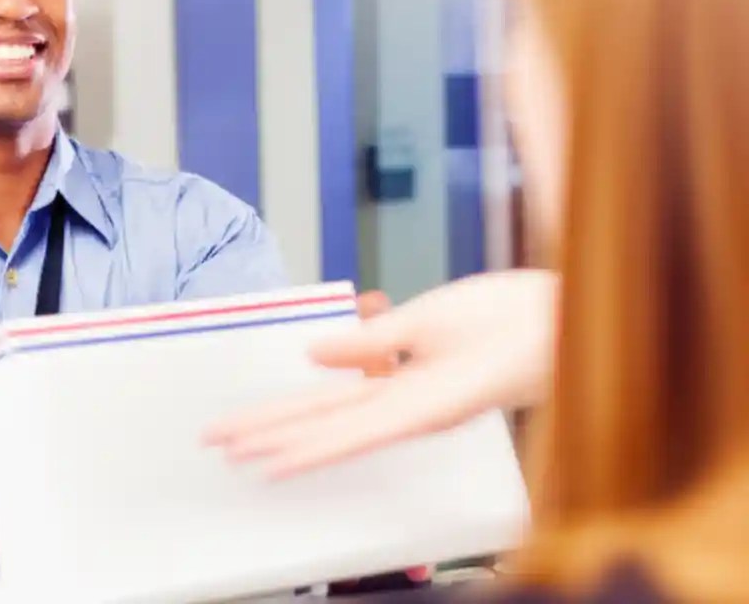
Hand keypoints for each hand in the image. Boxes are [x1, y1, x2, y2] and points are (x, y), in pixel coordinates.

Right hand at [204, 269, 557, 478]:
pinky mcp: (426, 411)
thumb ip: (366, 340)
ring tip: (236, 455)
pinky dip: (318, 446)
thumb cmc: (508, 316)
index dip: (275, 410)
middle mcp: (398, 403)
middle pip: (317, 419)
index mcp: (395, 379)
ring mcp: (411, 411)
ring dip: (280, 444)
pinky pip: (362, 432)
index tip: (236, 420)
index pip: (322, 400)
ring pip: (330, 433)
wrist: (560, 315)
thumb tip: (312, 350)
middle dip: (263, 430)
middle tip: (212, 441)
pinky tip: (287, 457)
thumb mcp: (421, 320)